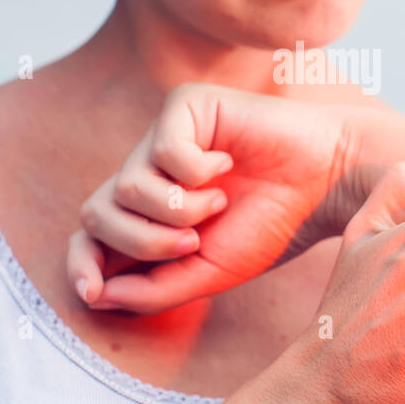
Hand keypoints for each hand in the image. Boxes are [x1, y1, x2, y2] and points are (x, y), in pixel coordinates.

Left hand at [67, 83, 375, 314]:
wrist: (325, 184)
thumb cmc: (272, 225)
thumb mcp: (211, 274)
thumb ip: (154, 289)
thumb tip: (97, 295)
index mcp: (149, 218)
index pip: (88, 237)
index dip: (80, 263)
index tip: (92, 290)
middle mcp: (147, 176)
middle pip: (96, 214)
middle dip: (140, 242)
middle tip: (192, 244)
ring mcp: (160, 139)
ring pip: (126, 187)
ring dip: (179, 211)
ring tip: (220, 202)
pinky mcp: (183, 107)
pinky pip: (163, 152)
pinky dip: (198, 174)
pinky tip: (228, 164)